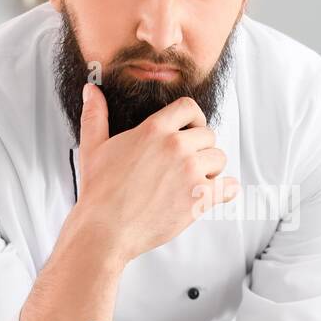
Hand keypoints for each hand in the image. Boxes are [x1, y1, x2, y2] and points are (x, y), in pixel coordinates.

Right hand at [71, 84, 238, 262]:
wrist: (105, 229)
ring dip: (211, 169)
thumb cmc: (99, 192)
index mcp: (154, 130)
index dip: (194, 117)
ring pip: (220, 159)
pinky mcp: (199, 198)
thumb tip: (91, 91)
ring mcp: (189, 172)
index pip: (189, 107)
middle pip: (209, 135)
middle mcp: (176, 147)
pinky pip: (229, 187)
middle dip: (201, 148)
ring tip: (195, 180)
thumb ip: (95, 115)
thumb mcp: (93, 147)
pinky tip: (214, 193)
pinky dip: (225, 191)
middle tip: (188, 163)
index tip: (191, 129)